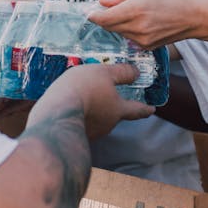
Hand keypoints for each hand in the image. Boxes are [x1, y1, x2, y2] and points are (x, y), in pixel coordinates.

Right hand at [33, 63, 154, 139]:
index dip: (144, 109)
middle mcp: (106, 125)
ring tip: (80, 99)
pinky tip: (67, 107)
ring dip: (91, 111)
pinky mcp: (73, 135)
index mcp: (118, 110)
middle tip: (103, 97)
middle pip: (113, 115)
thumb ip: (121, 73)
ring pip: (94, 119)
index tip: (151, 110)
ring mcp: (90, 133)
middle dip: (110, 107)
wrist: (56, 114)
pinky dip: (77, 116)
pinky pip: (78, 123)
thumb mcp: (104, 73)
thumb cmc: (83, 90)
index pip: (136, 110)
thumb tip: (136, 72)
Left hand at [87, 0, 207, 49]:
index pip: (104, 18)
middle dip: (104, 16)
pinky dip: (127, 29)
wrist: (198, 16)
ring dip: (116, 22)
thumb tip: (102, 1)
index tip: (88, 10)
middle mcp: (138, 27)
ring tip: (131, 9)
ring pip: (118, 32)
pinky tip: (140, 19)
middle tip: (106, 6)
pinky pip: (129, 37)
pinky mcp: (147, 47)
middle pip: (108, 26)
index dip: (92, 15)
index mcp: (137, 9)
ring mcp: (142, 40)